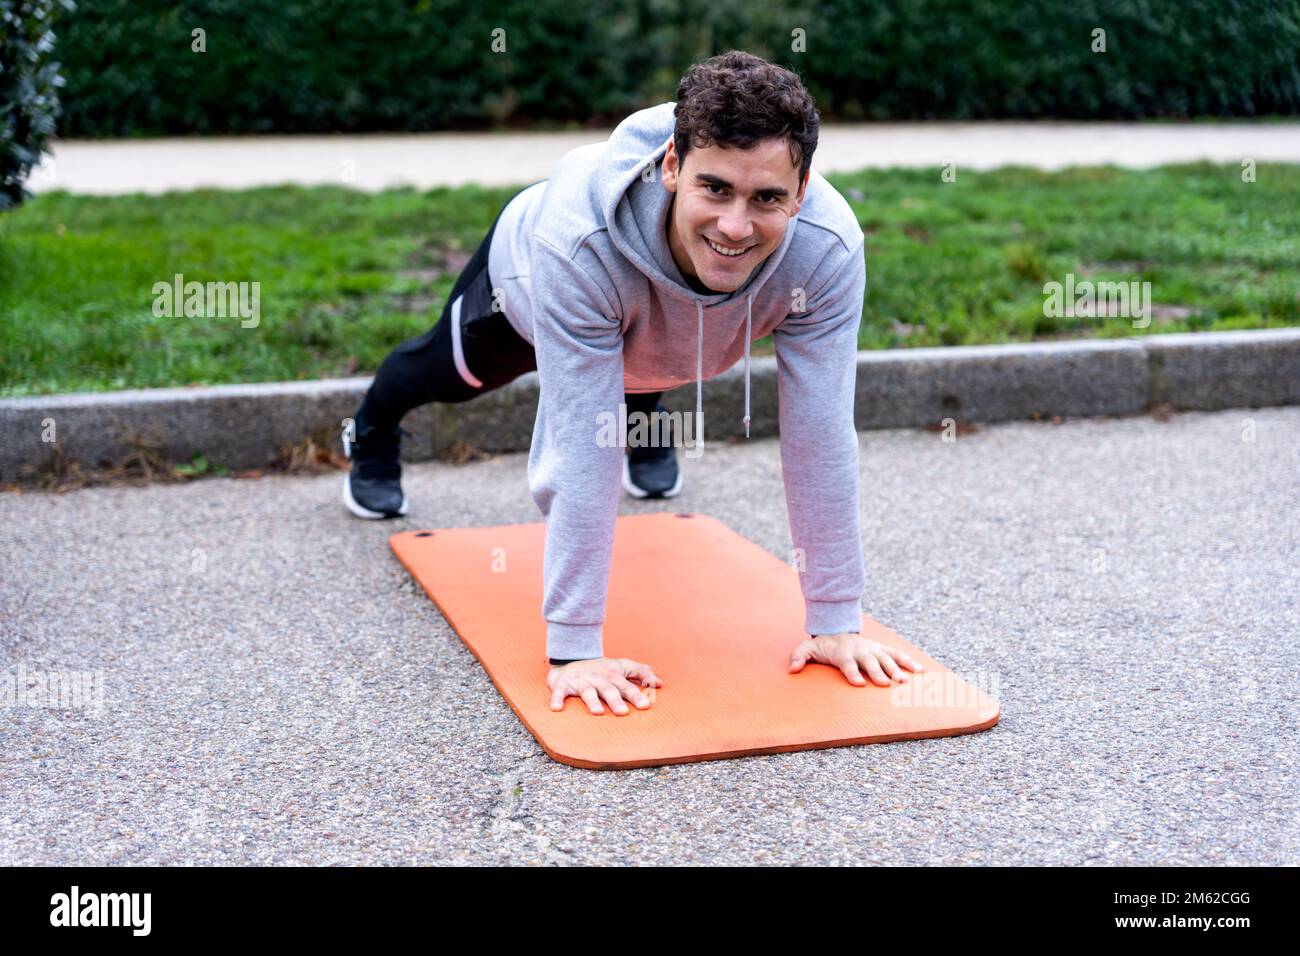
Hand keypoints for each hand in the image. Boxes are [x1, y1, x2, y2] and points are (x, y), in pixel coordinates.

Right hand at [548, 657, 664, 714]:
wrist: (570, 659)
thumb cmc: (601, 668)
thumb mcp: (622, 666)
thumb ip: (641, 672)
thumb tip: (661, 683)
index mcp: (612, 676)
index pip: (626, 686)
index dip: (636, 695)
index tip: (646, 706)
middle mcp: (597, 678)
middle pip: (607, 690)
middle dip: (615, 700)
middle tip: (623, 712)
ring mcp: (580, 681)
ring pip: (586, 692)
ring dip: (591, 701)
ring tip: (597, 712)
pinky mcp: (563, 685)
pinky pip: (559, 692)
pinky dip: (557, 699)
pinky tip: (556, 708)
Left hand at [789, 632, 924, 686]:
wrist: (838, 629)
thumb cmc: (823, 646)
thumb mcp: (806, 648)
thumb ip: (799, 657)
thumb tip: (792, 669)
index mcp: (843, 652)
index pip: (847, 663)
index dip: (852, 673)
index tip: (858, 684)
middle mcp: (860, 650)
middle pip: (870, 662)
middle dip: (878, 672)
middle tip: (886, 685)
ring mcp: (873, 649)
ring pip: (887, 658)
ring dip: (897, 669)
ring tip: (905, 681)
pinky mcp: (882, 649)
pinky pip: (897, 654)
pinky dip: (909, 661)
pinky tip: (920, 671)